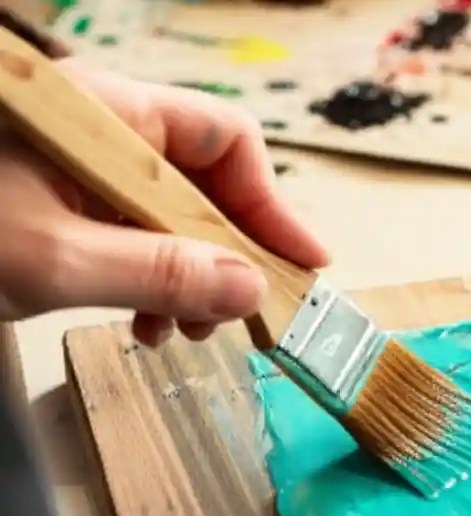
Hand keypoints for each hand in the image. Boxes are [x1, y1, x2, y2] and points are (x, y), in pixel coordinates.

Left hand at [0, 58, 327, 345]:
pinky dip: (152, 278)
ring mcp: (76, 168)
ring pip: (169, 213)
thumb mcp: (55, 261)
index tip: (301, 262)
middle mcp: (99, 133)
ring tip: (185, 330)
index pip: (224, 140)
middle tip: (246, 313)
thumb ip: (160, 274)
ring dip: (192, 274)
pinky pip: (130, 231)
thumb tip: (248, 289)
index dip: (271, 202)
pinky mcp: (56, 202)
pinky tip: (145, 321)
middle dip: (231, 251)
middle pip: (203, 180)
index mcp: (104, 116)